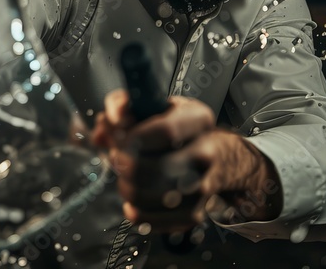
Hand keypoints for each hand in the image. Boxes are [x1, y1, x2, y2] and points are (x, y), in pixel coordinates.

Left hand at [92, 90, 281, 231]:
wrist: (214, 156)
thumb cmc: (174, 127)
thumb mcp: (152, 104)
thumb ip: (122, 104)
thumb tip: (110, 118)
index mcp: (198, 120)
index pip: (167, 132)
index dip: (134, 137)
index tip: (117, 137)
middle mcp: (207, 155)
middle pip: (158, 169)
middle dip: (125, 165)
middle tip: (117, 158)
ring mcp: (203, 187)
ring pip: (153, 198)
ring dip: (127, 188)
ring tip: (125, 177)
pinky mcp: (193, 214)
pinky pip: (155, 221)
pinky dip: (135, 212)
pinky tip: (132, 199)